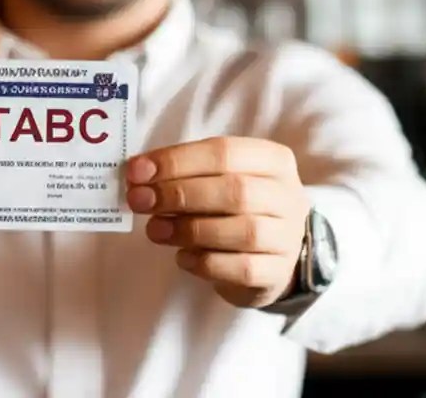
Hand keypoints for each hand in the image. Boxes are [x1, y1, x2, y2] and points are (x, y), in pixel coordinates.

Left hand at [125, 136, 309, 307]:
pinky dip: (206, 263)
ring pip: (243, 230)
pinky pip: (242, 268)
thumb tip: (138, 174)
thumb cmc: (236, 208)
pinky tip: (182, 257)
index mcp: (272, 160)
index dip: (177, 161)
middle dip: (179, 194)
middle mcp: (287, 196)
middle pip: (234, 190)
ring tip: (154, 230)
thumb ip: (184, 173)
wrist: (274, 254)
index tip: (137, 171)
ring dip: (189, 229)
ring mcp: (288, 237)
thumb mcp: (218, 180)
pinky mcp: (278, 272)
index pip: (224, 152)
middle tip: (140, 200)